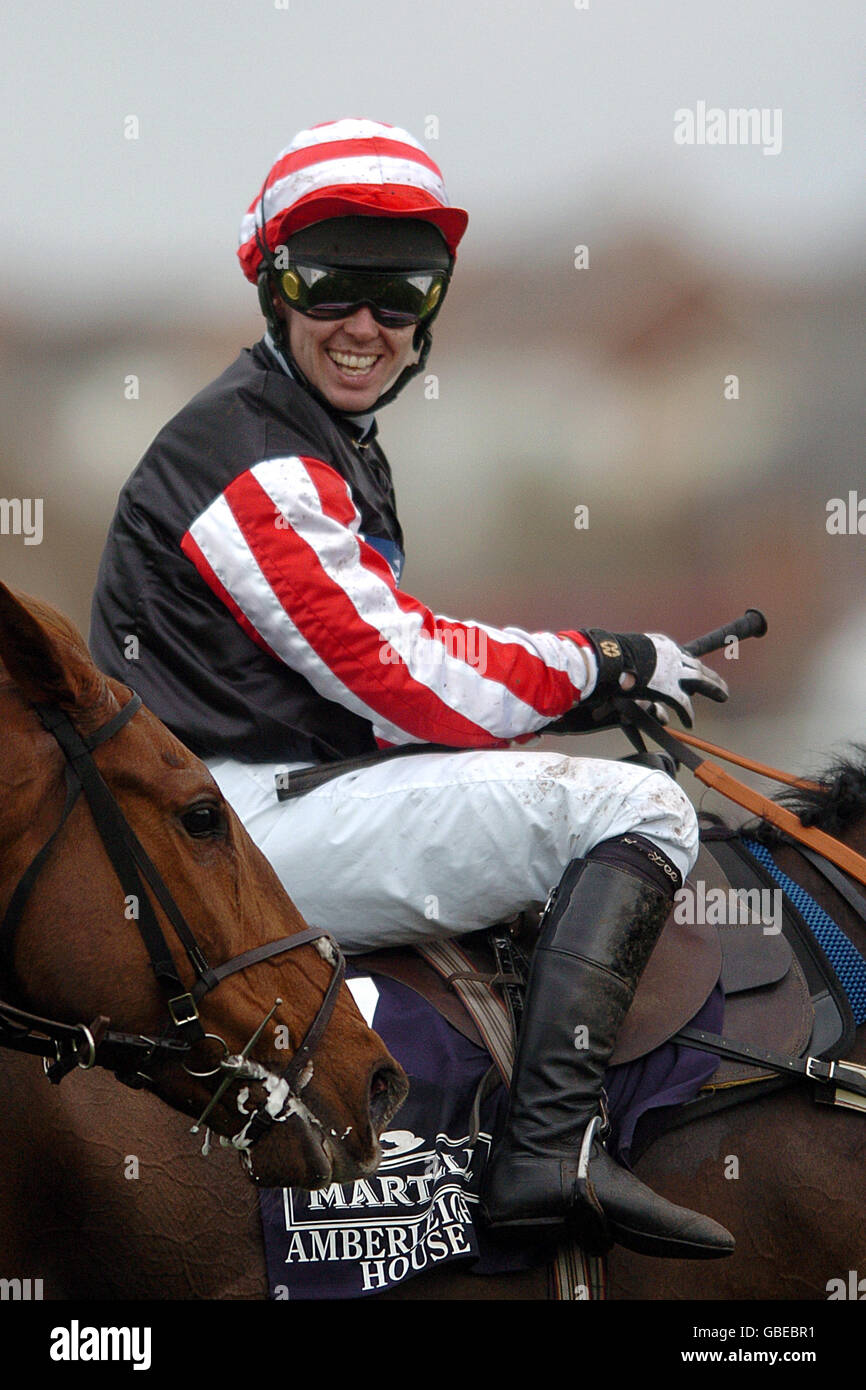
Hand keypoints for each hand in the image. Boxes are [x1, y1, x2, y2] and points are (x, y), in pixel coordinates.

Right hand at [584, 630, 727, 727]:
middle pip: (696, 666)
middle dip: (710, 676)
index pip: (682, 656)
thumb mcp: (624, 658)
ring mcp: (673, 672)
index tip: (696, 671)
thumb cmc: (612, 657)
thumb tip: (627, 681)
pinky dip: (687, 714)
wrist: (613, 658)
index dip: (691, 666)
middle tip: (721, 684)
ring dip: (714, 688)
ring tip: (723, 696)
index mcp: (662, 646)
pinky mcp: (669, 689)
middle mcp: (672, 656)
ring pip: (700, 679)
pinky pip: (683, 703)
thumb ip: (630, 668)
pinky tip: (689, 723)